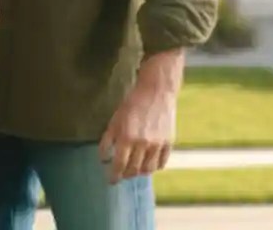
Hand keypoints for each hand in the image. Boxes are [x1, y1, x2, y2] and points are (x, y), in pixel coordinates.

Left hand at [98, 50, 182, 182]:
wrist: (156, 91)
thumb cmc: (132, 104)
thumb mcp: (115, 119)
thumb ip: (108, 139)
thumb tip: (103, 158)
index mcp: (126, 137)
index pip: (119, 165)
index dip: (114, 176)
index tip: (111, 180)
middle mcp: (142, 143)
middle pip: (133, 170)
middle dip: (126, 175)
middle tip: (122, 174)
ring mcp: (157, 144)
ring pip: (148, 169)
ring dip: (140, 172)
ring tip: (135, 170)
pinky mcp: (169, 142)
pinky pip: (162, 163)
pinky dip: (154, 167)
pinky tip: (149, 164)